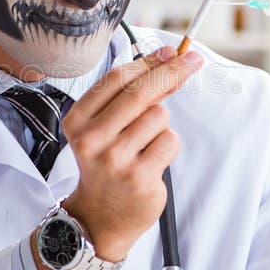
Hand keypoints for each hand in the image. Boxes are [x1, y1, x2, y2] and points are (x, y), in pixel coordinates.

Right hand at [32, 44, 202, 269]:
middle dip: (171, 72)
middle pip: (140, 92)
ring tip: (145, 144)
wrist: (99, 217)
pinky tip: (152, 160)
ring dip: (161, 125)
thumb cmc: (105, 163)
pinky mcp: (140, 177)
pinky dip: (167, 146)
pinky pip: (169, 141)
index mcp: (78, 120)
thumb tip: (167, 60)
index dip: (148, 61)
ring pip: (159, 116)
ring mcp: (116, 160)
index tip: (170, 52)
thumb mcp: (101, 127)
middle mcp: (92, 139)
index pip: (116, 79)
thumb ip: (126, 96)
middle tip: (191, 61)